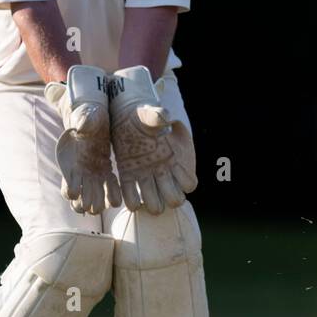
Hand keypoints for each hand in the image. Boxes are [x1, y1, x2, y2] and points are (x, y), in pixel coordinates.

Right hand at [44, 66, 121, 214]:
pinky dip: (112, 194)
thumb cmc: (88, 113)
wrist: (96, 114)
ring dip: (98, 202)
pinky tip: (119, 197)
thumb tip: (82, 127)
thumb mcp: (86, 114)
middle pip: (80, 196)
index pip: (67, 182)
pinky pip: (108, 187)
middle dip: (85, 202)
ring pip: (93, 196)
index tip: (75, 191)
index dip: (70, 190)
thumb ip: (84, 120)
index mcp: (70, 161)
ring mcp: (92, 173)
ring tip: (107, 204)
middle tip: (95, 205)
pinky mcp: (105, 171)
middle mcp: (79, 171)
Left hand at [108, 66, 197, 213]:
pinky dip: (132, 200)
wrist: (127, 114)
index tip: (179, 178)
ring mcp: (145, 174)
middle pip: (174, 197)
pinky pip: (132, 196)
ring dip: (152, 204)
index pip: (189, 182)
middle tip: (164, 194)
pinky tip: (130, 195)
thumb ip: (157, 116)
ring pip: (154, 202)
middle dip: (171, 199)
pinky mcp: (128, 174)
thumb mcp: (151, 113)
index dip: (186, 185)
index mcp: (174, 157)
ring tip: (145, 198)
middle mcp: (162, 170)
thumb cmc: (144, 113)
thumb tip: (164, 117)